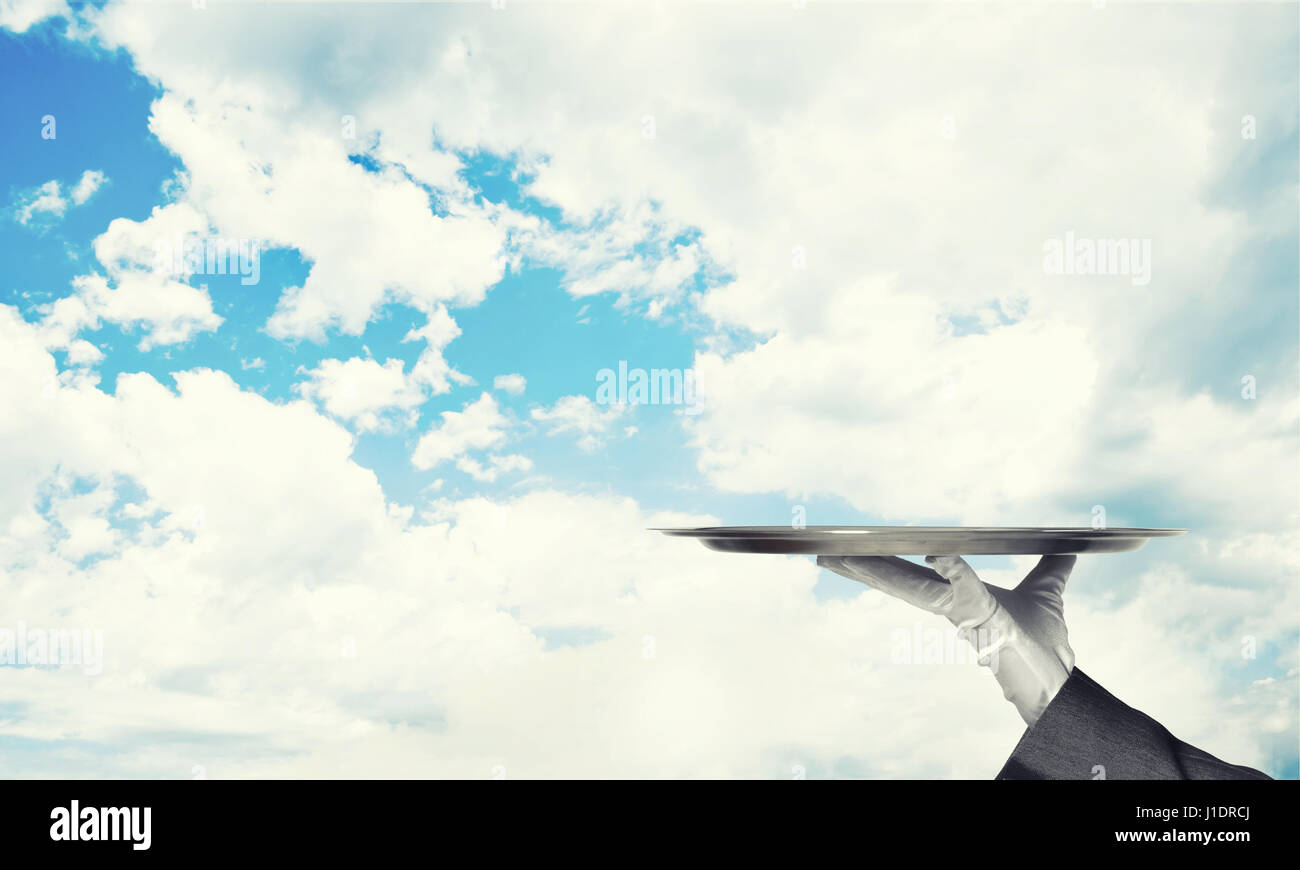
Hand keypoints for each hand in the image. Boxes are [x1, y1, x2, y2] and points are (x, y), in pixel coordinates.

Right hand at [817, 554, 1076, 725]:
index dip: (884, 564)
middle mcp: (952, 606)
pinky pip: (966, 588)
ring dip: (877, 572)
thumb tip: (1068, 545)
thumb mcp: (1047, 591)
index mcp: (958, 598)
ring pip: (913, 587)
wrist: (1057, 682)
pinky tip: (938, 553)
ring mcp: (963, 613)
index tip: (856, 551)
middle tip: (826, 554)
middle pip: (899, 581)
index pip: (913, 575)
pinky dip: (954, 569)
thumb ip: (1051, 567)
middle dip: (862, 568)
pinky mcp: (984, 617)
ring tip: (841, 558)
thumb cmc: (1047, 645)